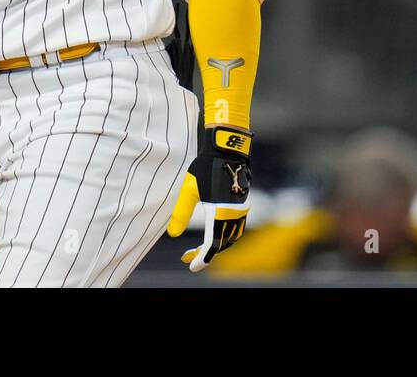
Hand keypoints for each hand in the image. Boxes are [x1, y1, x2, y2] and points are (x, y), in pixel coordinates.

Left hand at [166, 125, 251, 270]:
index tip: (191, 266)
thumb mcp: (188, 190)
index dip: (201, 259)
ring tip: (198, 247)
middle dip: (204, 253)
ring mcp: (241, 209)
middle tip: (187, 255)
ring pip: (230, 237)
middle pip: (220, 244)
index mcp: (219, 213)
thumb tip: (173, 234)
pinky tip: (213, 231)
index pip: (212, 246)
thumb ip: (181, 214)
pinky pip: (236, 227)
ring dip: (215, 245)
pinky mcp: (243, 203)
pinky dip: (225, 235)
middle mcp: (233, 214)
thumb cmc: (205, 167)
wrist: (227, 149)